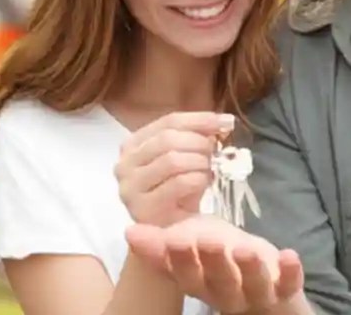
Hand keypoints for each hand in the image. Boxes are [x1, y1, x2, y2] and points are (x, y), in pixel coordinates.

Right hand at [114, 111, 234, 226]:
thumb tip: (224, 121)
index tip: (226, 122)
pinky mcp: (143, 209)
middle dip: (199, 142)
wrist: (170, 231)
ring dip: (199, 161)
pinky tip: (204, 182)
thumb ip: (197, 137)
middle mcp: (124, 164)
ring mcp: (130, 188)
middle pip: (168, 139)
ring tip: (210, 169)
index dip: (200, 120)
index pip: (168, 122)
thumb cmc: (178, 192)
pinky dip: (198, 179)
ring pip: (171, 159)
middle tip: (216, 151)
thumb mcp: (184, 158)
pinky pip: (178, 183)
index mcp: (132, 145)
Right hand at [126, 216, 306, 313]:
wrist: (264, 289)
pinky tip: (289, 254)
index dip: (180, 260)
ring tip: (244, 248)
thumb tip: (130, 230)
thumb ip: (162, 244)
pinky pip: (289, 285)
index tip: (173, 239)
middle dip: (211, 261)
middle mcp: (226, 293)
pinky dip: (290, 272)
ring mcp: (257, 294)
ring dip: (249, 268)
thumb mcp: (191, 250)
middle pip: (218, 282)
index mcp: (201, 283)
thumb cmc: (221, 263)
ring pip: (252, 285)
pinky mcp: (285, 290)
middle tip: (205, 240)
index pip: (187, 275)